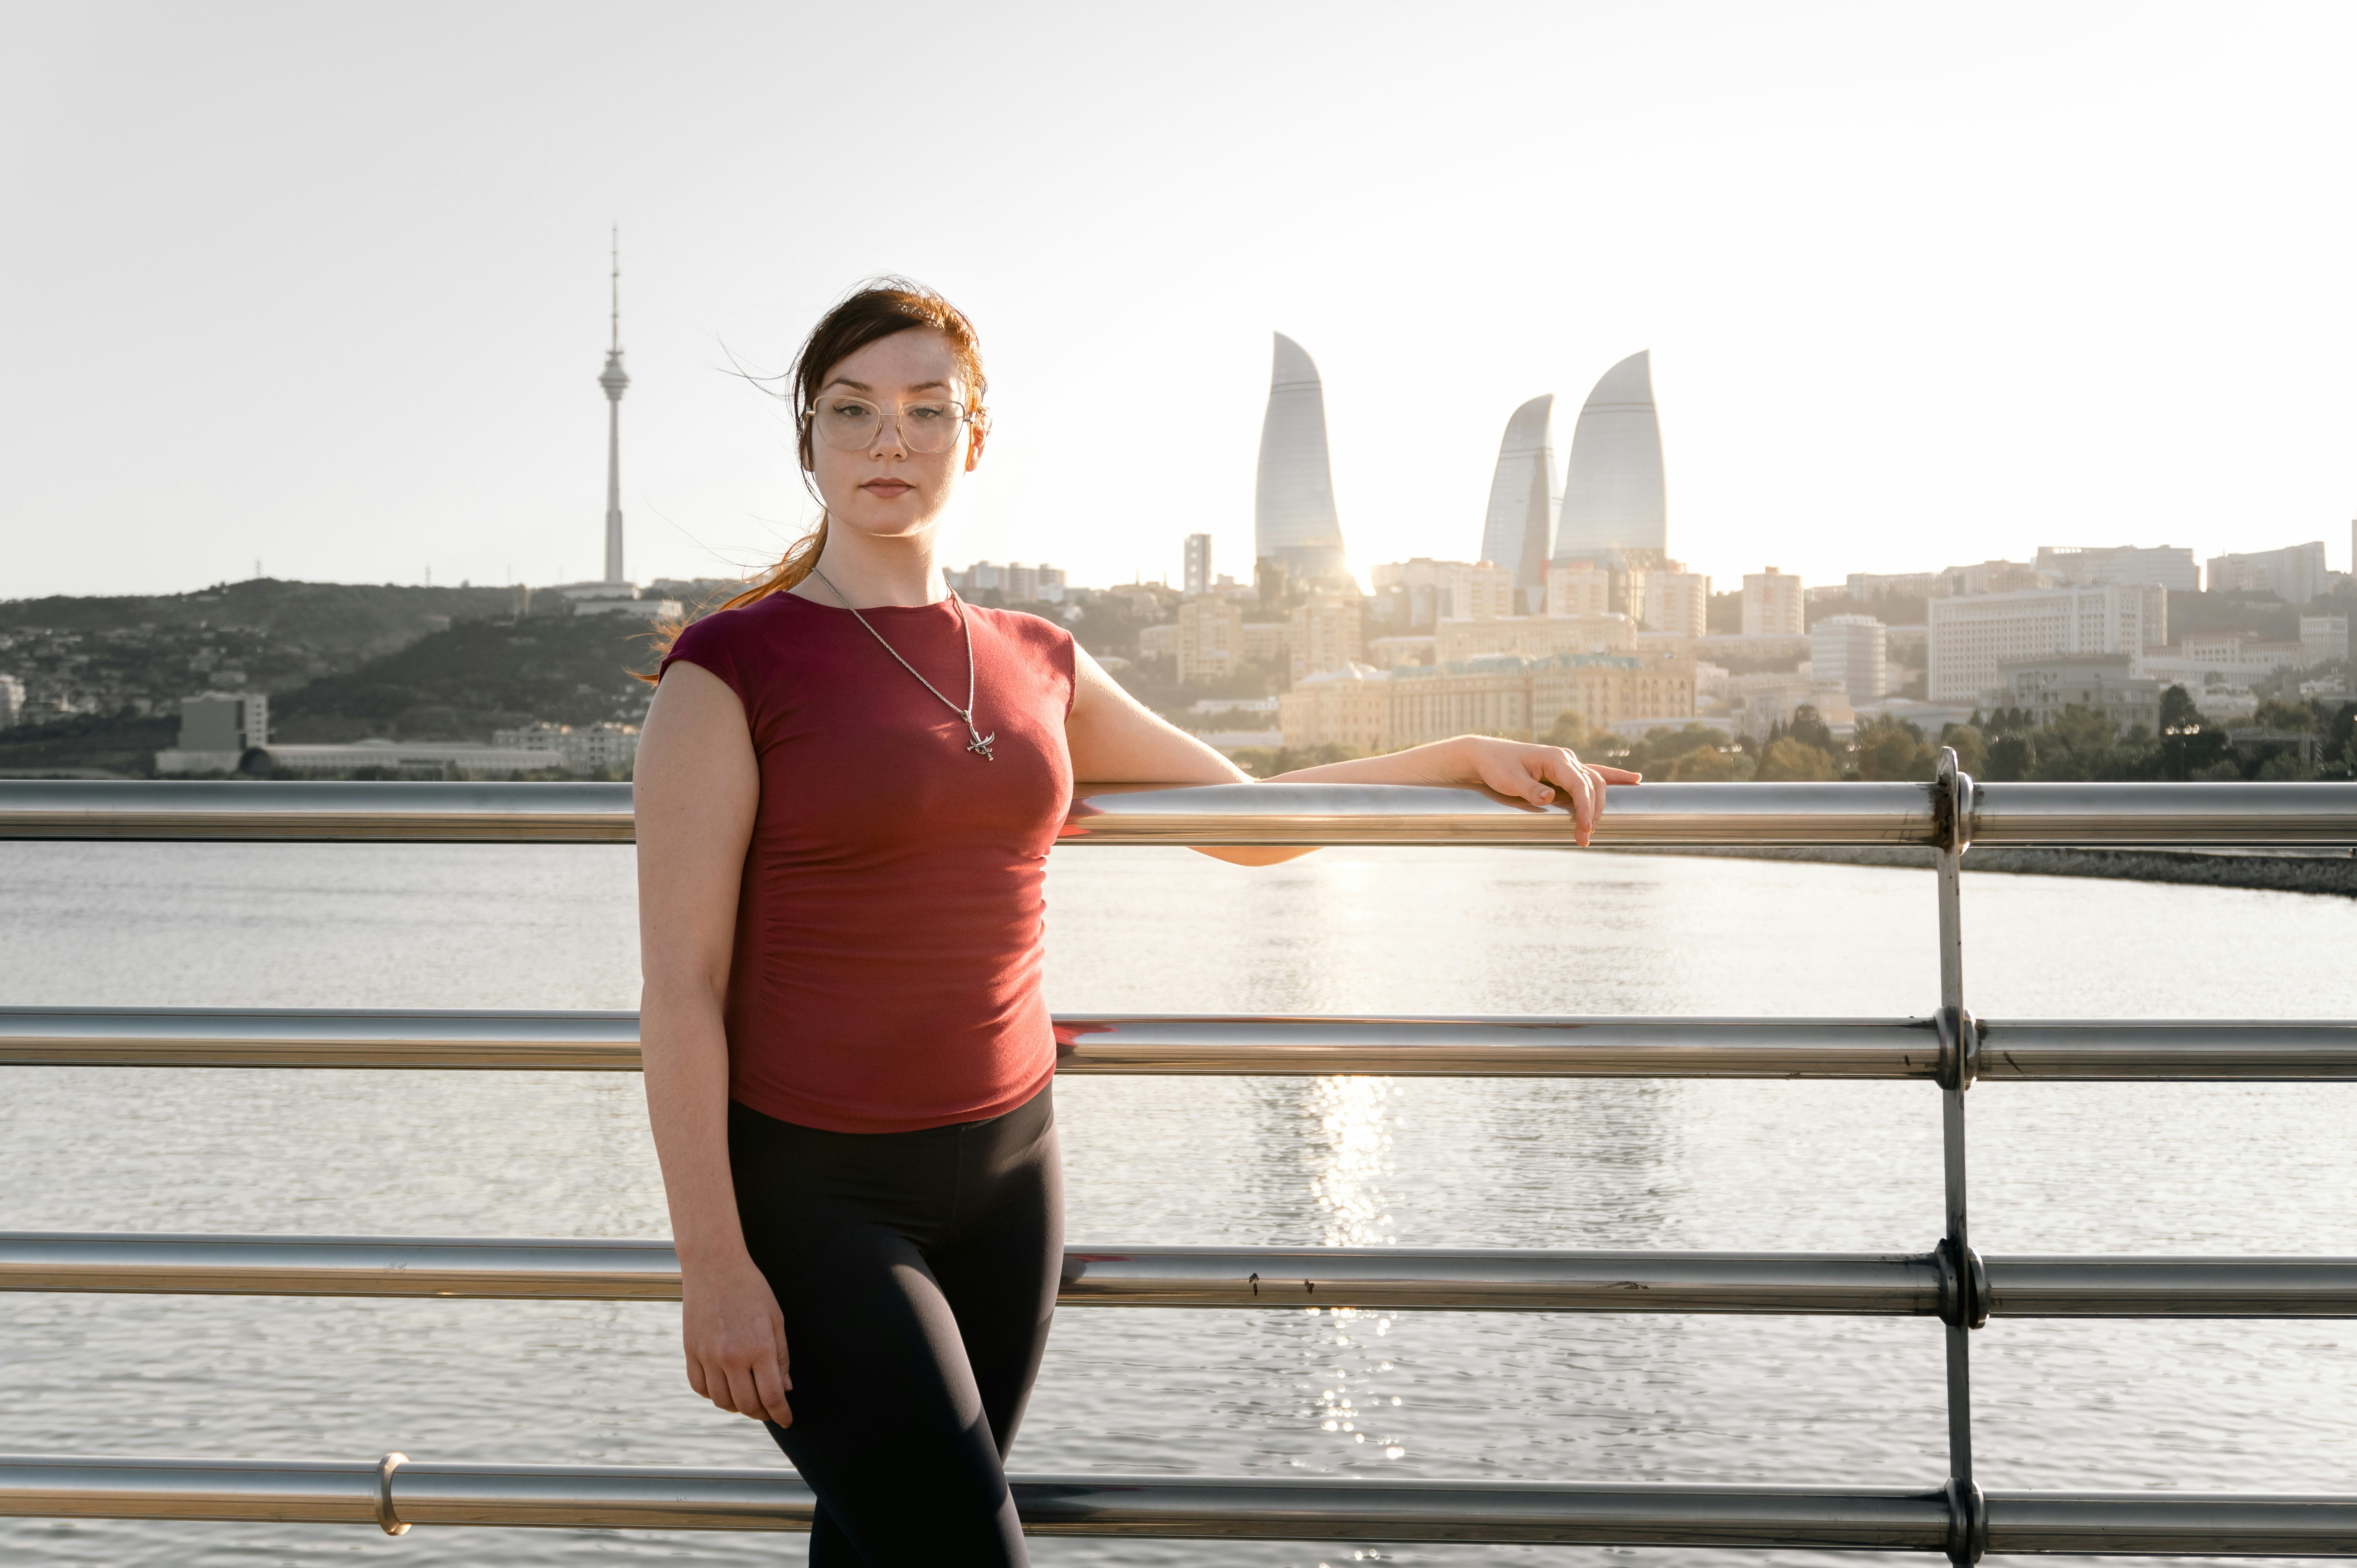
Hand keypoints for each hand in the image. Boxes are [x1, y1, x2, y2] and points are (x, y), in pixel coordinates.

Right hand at [681, 1252, 793, 1426]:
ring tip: (747, 1401)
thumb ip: (781, 1357)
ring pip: (722, 1401)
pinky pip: (700, 1387)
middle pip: (747, 1404)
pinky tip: (724, 1389)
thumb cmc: (752, 1290)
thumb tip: (785, 1389)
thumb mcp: (776, 1320)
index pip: (772, 1396)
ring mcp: (708, 1355)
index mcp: (759, 1347)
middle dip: (762, 1413)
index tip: (787, 1420)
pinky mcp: (691, 1351)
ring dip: (737, 1407)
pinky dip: (713, 1395)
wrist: (715, 1266)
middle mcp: (732, 1356)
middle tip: (769, 1411)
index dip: (781, 1413)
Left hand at [1453, 737, 1641, 846]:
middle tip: (1584, 839)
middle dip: (1592, 813)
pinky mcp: (1564, 772)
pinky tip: (1635, 780)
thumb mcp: (1509, 780)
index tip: (1585, 829)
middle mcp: (1566, 759)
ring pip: (1595, 783)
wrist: (1486, 757)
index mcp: (1555, 758)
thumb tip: (1550, 796)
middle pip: (1593, 785)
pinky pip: (1593, 775)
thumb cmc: (1496, 767)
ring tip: (1592, 829)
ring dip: (1597, 807)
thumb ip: (1531, 789)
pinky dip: (1613, 778)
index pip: (1580, 784)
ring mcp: (1567, 764)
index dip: (1585, 808)